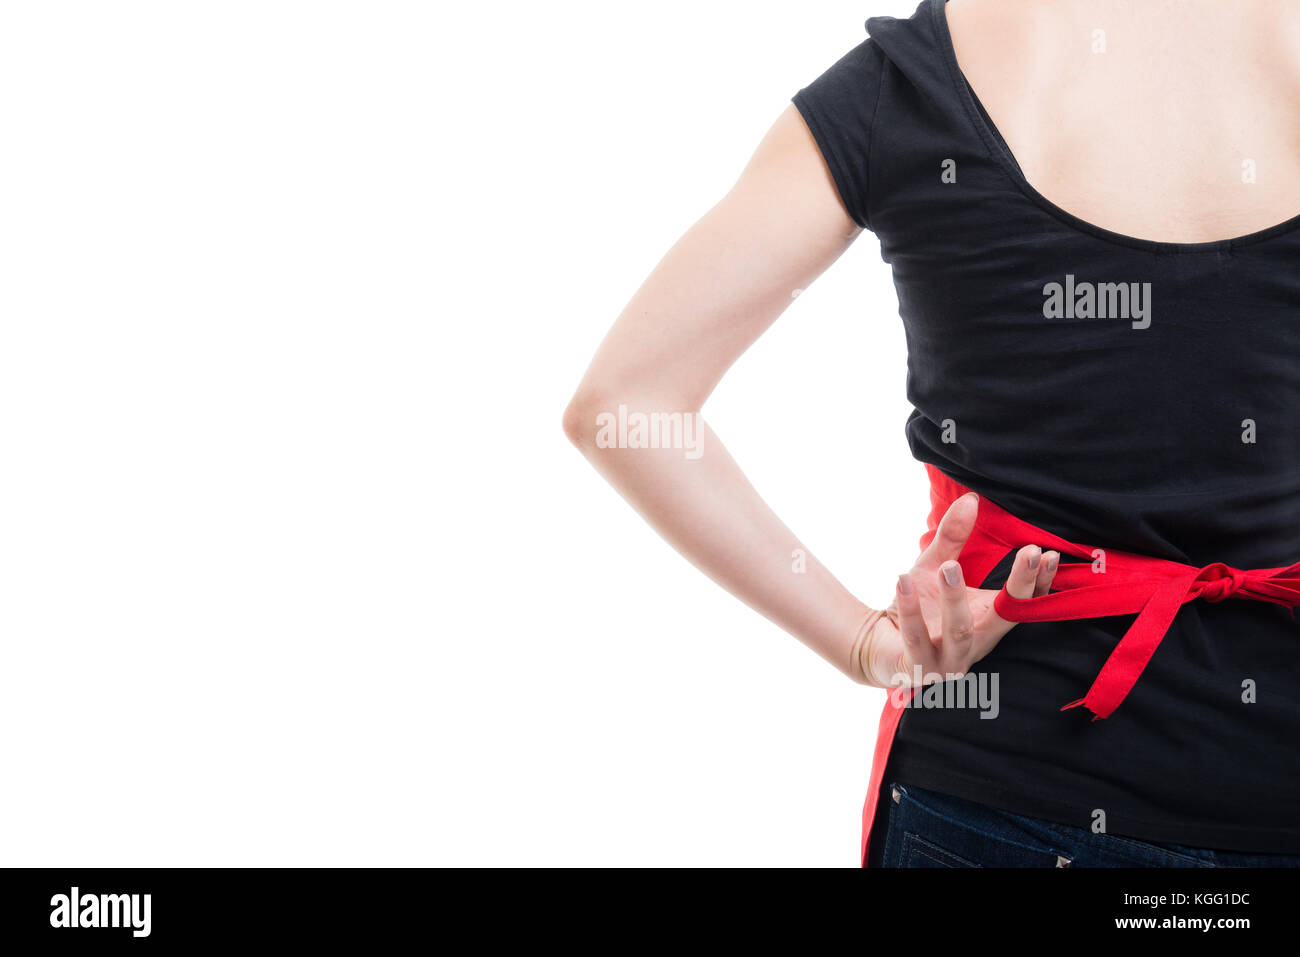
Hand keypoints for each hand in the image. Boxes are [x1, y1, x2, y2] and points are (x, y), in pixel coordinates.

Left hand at [859, 491, 1058, 688]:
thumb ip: (952, 538)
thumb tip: (971, 498)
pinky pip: (916, 639)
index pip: (1024, 602)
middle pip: (1006, 617)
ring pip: (959, 631)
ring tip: (949, 566)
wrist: (882, 649)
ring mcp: (950, 660)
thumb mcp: (935, 568)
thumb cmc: (920, 610)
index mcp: (988, 621)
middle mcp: (977, 644)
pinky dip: (910, 610)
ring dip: (956, 598)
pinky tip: (903, 580)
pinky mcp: (919, 667)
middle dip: (1021, 585)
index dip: (1040, 580)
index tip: (1048, 552)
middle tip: (1029, 551)